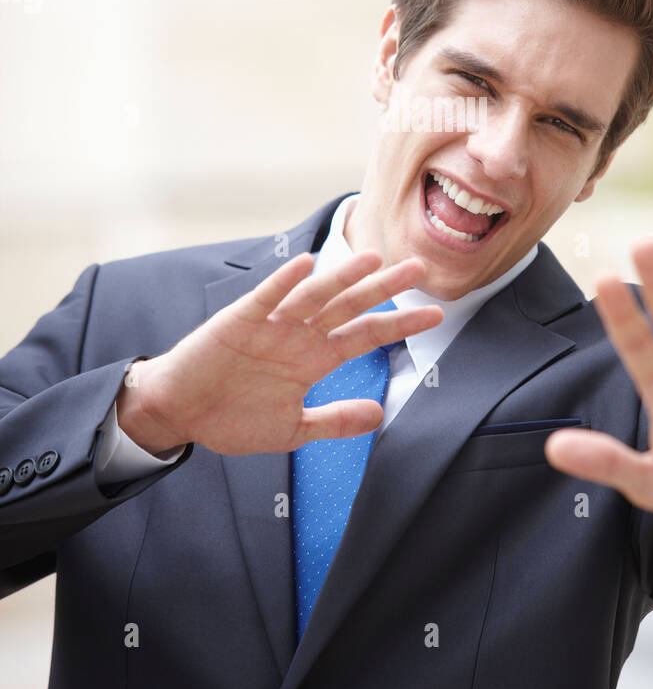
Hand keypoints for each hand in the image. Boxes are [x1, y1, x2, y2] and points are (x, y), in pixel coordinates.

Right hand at [117, 250, 442, 455]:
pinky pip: (266, 297)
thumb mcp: (293, 429)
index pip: (365, 335)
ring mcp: (271, 325)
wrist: (180, 413)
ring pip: (315, 295)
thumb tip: (379, 416)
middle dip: (384, 288)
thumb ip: (335, 420)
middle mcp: (299, 335)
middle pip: (349, 306)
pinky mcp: (239, 321)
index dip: (400, 325)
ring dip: (342, 277)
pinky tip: (306, 264)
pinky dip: (284, 282)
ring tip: (373, 260)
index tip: (436, 316)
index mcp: (313, 358)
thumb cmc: (232, 418)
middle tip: (419, 269)